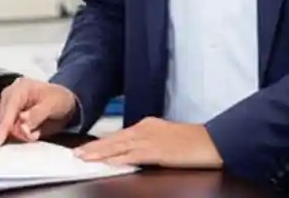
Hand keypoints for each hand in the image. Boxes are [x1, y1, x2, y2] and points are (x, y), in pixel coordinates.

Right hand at [0, 77, 78, 149]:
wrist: (64, 100)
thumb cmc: (59, 99)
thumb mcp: (53, 105)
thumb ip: (37, 116)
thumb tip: (23, 127)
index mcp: (20, 88)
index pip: (9, 108)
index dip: (4, 126)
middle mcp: (10, 94)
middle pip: (4, 119)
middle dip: (17, 131)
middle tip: (34, 135)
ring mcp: (8, 104)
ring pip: (5, 126)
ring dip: (19, 133)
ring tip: (35, 131)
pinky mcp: (10, 113)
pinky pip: (9, 128)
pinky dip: (19, 133)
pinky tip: (31, 130)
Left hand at [73, 117, 222, 168]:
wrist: (212, 141)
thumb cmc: (193, 142)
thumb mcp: (166, 138)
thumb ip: (149, 143)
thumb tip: (133, 153)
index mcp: (148, 126)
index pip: (119, 135)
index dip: (101, 143)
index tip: (86, 148)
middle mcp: (146, 130)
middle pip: (115, 139)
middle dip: (95, 147)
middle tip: (76, 153)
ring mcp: (152, 140)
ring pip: (120, 146)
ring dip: (101, 152)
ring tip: (84, 157)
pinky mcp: (159, 151)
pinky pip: (135, 155)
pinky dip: (120, 158)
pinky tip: (109, 162)